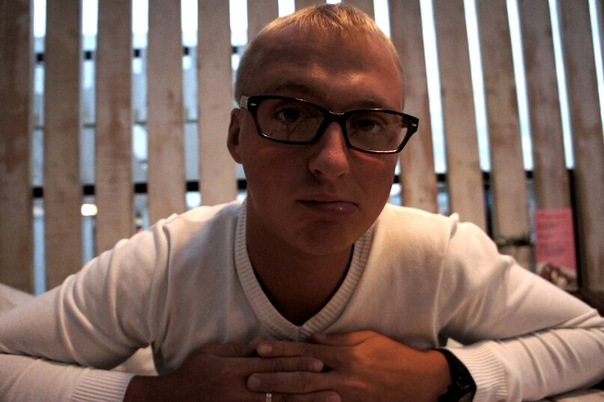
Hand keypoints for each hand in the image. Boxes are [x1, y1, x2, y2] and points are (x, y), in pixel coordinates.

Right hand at [124, 339, 325, 401]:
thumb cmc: (191, 373)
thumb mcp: (211, 353)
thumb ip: (239, 349)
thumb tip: (266, 343)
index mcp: (233, 369)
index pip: (272, 365)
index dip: (297, 365)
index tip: (319, 365)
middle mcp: (237, 390)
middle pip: (279, 390)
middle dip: (308, 391)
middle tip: (334, 391)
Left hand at [247, 330, 450, 401]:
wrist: (423, 382)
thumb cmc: (395, 355)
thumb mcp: (369, 338)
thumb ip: (339, 339)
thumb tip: (312, 336)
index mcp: (346, 356)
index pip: (306, 352)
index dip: (282, 350)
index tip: (259, 348)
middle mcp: (344, 378)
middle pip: (302, 378)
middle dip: (274, 378)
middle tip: (249, 378)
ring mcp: (348, 398)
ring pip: (309, 400)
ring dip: (283, 397)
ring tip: (260, 396)